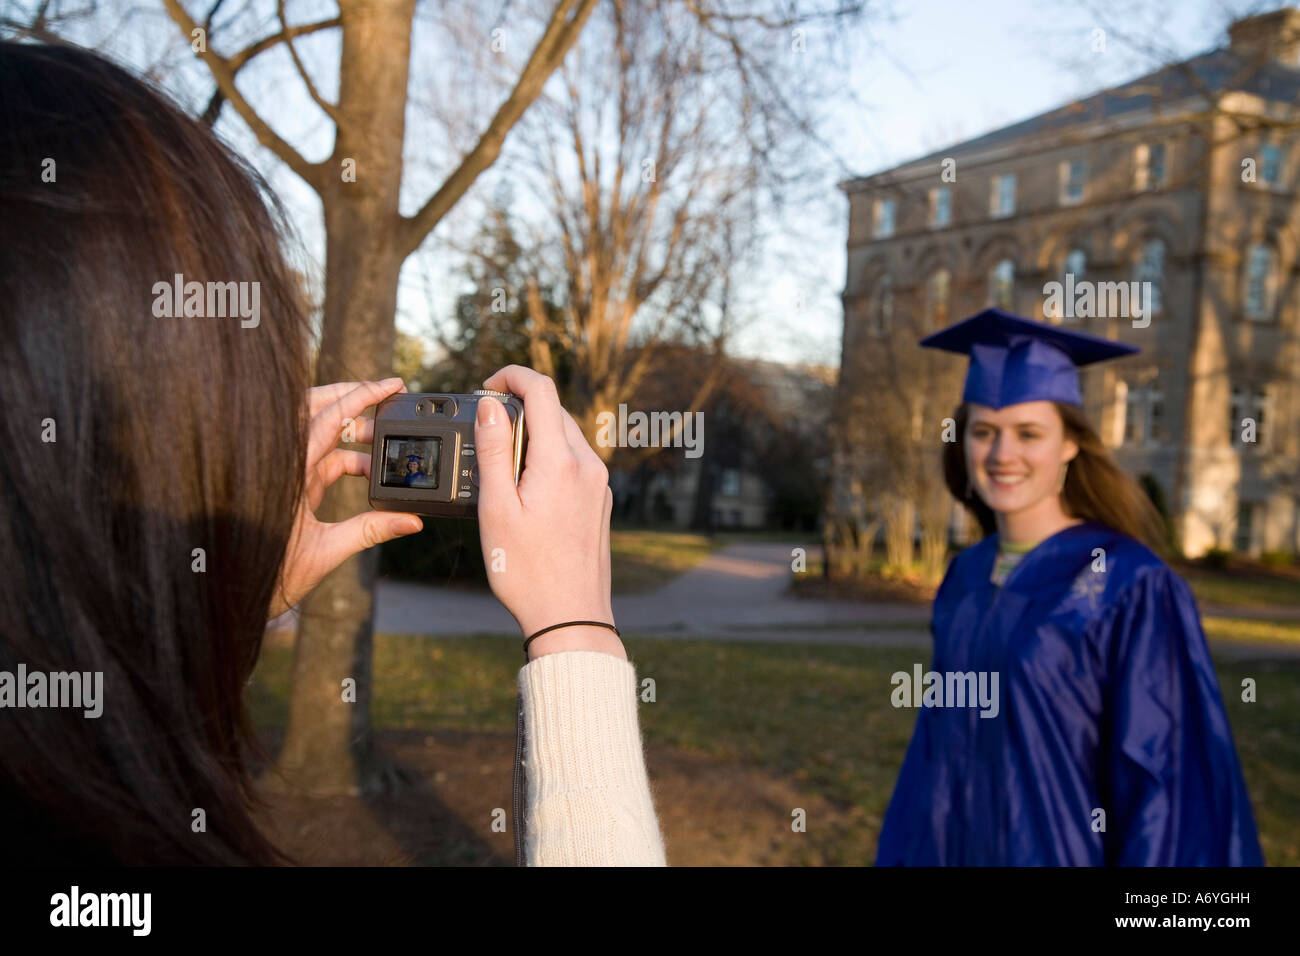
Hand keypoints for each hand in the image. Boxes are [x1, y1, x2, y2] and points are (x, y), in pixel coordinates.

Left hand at [269, 378, 423, 619]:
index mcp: (290, 472)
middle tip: (388, 396)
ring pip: (321, 433)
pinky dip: (349, 457)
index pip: (330, 418)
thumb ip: (371, 531)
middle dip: (354, 397)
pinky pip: (323, 458)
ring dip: (353, 431)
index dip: (363, 396)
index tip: (392, 384)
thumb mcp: (326, 551)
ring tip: (384, 439)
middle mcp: (286, 465)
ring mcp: (288, 473)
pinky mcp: (292, 487)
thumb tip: (411, 521)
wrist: (230, 593)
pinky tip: (371, 468)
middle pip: (318, 410)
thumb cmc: (268, 574)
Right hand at [474, 366, 623, 660]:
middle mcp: (588, 465)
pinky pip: (574, 462)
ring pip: (565, 436)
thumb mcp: (496, 508)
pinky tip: (526, 491)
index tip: (486, 388)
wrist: (571, 617)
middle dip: (518, 409)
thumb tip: (490, 405)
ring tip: (502, 470)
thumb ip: (493, 450)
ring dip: (533, 436)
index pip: (541, 390)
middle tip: (485, 434)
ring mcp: (599, 484)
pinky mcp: (600, 501)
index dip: (511, 376)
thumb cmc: (526, 570)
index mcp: (561, 461)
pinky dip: (548, 459)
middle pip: (554, 410)